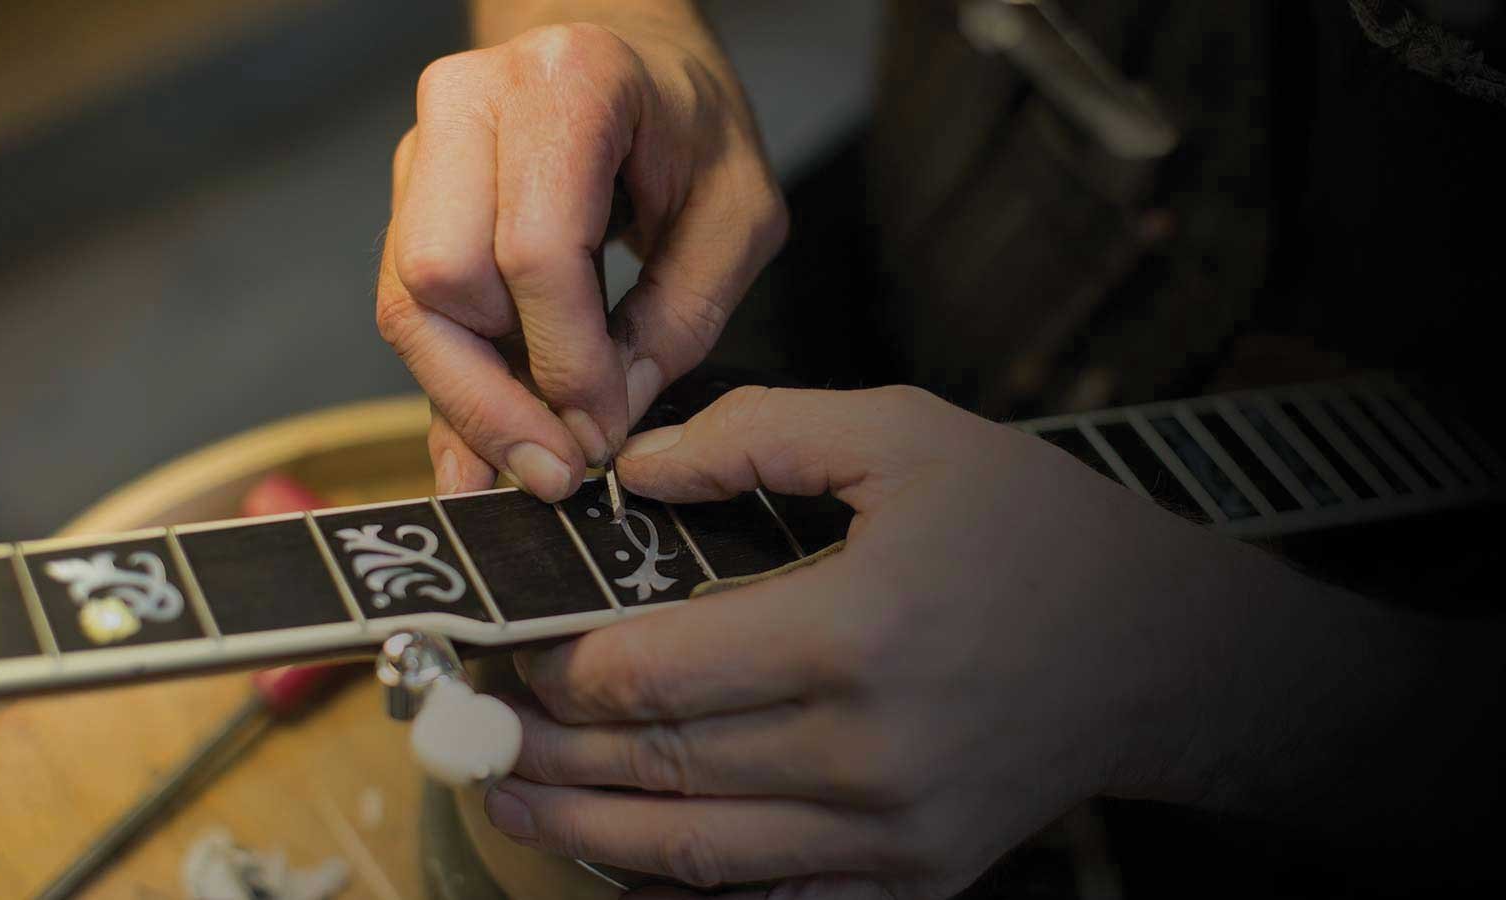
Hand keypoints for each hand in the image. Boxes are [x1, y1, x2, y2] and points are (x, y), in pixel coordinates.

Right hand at [377, 11, 786, 500]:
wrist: (627, 50)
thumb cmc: (691, 125)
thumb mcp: (736, 217)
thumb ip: (680, 319)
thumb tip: (600, 424)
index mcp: (569, 84)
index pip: (537, 249)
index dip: (566, 361)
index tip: (601, 434)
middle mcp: (471, 101)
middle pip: (442, 278)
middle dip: (496, 393)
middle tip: (557, 470)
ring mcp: (425, 144)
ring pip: (407, 301)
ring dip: (464, 396)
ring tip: (526, 462)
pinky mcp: (410, 192)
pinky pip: (409, 304)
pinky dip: (449, 381)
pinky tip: (482, 446)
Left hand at [483, 386, 1328, 896]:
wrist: (1158, 650)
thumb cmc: (1031, 526)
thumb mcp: (903, 434)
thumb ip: (754, 434)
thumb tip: (632, 475)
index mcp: (854, 633)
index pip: (650, 673)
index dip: (555, 669)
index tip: (500, 648)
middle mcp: (865, 755)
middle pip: (654, 770)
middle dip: (544, 754)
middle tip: (466, 733)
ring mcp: (890, 837)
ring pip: (693, 853)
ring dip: (584, 834)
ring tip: (507, 804)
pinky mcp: (911, 879)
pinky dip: (680, 883)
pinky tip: (623, 854)